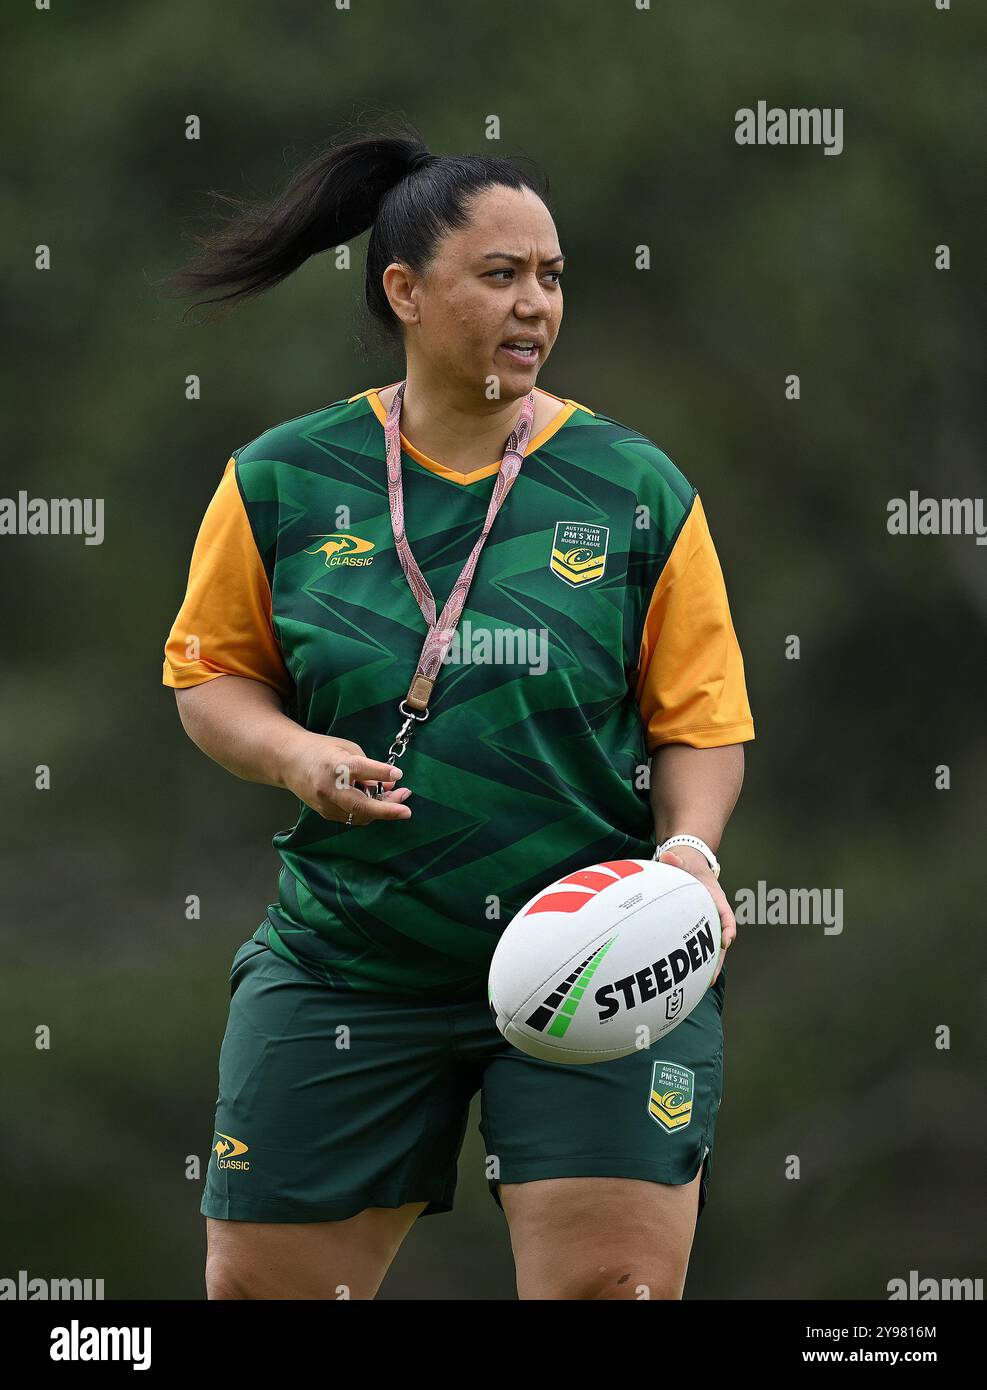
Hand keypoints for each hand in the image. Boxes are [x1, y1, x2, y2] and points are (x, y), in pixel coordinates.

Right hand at [279, 730, 412, 825]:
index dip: (380, 772)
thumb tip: (390, 783)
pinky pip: (352, 817)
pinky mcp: (325, 813)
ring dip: (381, 810)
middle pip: (359, 805)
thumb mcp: (347, 749)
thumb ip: (369, 766)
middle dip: (386, 810)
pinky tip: (380, 802)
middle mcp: (329, 787)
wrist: (290, 762)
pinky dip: (369, 812)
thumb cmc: (322, 751)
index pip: (359, 769)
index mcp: (335, 764)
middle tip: (406, 811)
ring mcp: (326, 803)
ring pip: (359, 815)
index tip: (398, 774)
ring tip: (398, 798)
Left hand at [658, 847, 733, 985]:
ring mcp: (706, 921)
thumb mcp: (682, 859)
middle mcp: (714, 913)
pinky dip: (694, 959)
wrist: (687, 863)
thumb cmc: (686, 863)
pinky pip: (696, 944)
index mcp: (715, 897)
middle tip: (712, 977)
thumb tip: (667, 857)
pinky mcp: (695, 926)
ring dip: (708, 964)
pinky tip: (685, 976)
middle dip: (718, 958)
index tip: (727, 939)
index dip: (728, 927)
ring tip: (704, 984)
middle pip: (720, 939)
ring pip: (710, 946)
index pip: (725, 914)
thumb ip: (676, 859)